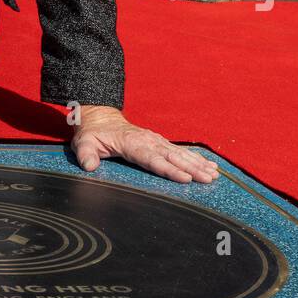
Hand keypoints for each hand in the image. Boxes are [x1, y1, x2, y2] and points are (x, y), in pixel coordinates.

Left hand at [69, 105, 218, 183]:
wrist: (100, 118)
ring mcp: (155, 140)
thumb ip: (85, 155)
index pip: (152, 159)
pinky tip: (210, 166)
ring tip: (214, 175)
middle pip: (172, 157)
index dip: (169, 170)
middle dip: (192, 168)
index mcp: (131, 143)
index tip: (186, 179)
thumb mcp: (83, 143)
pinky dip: (196, 158)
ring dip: (198, 164)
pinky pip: (180, 151)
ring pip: (180, 153)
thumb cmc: (92, 134)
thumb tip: (89, 166)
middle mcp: (147, 141)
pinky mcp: (159, 142)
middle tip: (209, 179)